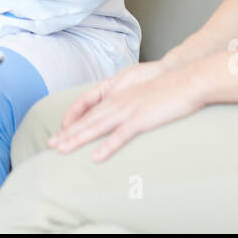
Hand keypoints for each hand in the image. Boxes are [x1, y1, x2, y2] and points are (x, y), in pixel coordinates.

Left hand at [48, 61, 205, 162]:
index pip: (88, 107)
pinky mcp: (142, 119)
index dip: (73, 119)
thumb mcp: (142, 86)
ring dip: (78, 139)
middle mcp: (118, 101)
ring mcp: (128, 110)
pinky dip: (107, 147)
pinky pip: (121, 136)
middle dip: (67, 132)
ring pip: (97, 127)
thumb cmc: (168, 84)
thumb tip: (120, 108)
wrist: (188, 79)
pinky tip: (96, 157)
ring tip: (61, 150)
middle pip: (87, 119)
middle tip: (50, 144)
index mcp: (118, 93)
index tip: (61, 131)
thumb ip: (128, 96)